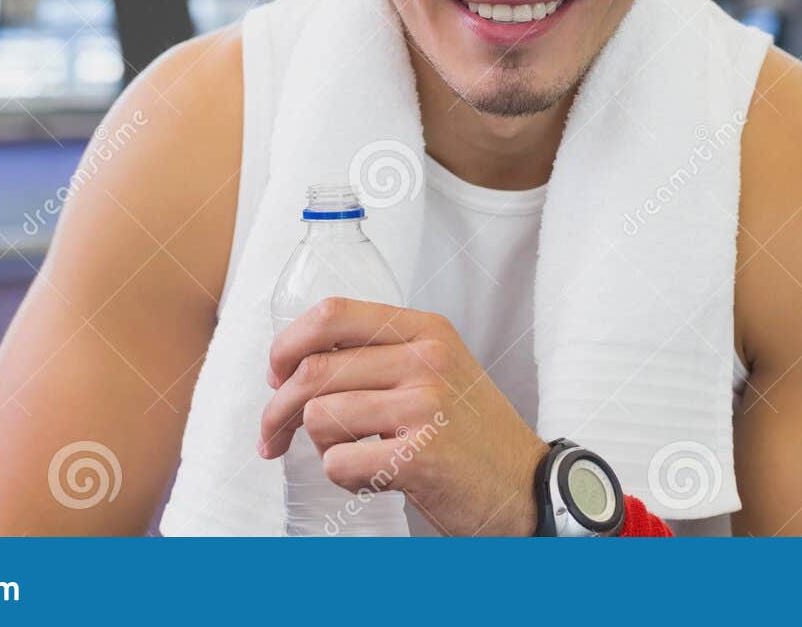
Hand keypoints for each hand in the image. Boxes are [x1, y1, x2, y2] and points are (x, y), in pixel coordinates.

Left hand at [258, 296, 550, 535]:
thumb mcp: (438, 371)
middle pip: (313, 369)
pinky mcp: (419, 455)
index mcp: (426, 331)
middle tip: (274, 435)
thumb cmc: (474, 435)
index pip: (332, 314)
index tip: (276, 373)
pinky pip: (338, 462)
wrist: (526, 487)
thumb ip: (381, 355)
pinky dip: (342, 476)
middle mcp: (426, 359)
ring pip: (320, 415)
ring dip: (319, 445)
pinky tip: (372, 477)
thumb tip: (296, 363)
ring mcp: (424, 405)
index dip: (288, 343)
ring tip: (350, 455)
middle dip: (278, 409)